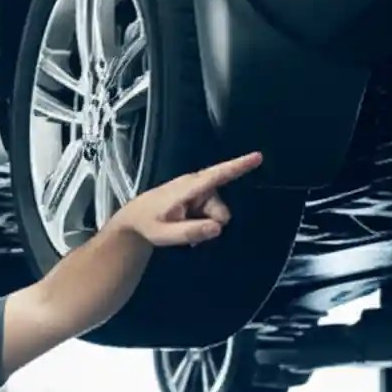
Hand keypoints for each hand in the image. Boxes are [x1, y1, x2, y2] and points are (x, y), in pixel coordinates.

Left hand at [113, 151, 263, 246]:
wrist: (133, 220)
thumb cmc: (147, 224)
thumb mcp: (165, 234)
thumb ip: (191, 232)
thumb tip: (218, 228)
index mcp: (187, 188)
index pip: (217, 175)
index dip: (238, 166)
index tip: (257, 156)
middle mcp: (195, 185)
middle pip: (220, 207)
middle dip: (212, 222)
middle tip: (190, 234)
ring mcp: (196, 190)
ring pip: (215, 212)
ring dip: (204, 224)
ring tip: (182, 230)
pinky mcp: (196, 196)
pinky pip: (209, 212)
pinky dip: (202, 222)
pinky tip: (187, 228)